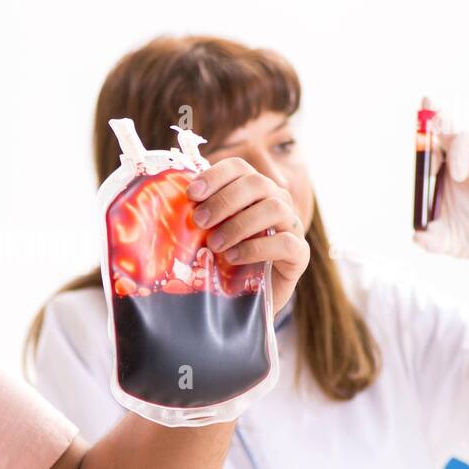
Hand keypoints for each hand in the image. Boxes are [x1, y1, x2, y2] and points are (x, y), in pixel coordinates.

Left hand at [185, 156, 309, 315]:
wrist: (248, 300)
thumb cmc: (224, 261)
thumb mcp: (208, 235)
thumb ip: (197, 217)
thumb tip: (167, 201)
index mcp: (253, 190)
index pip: (238, 167)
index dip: (214, 176)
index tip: (191, 194)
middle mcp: (276, 201)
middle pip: (256, 183)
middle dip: (224, 200)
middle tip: (199, 222)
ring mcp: (292, 225)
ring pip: (274, 208)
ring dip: (239, 224)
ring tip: (215, 244)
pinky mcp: (300, 254)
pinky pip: (285, 242)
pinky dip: (256, 248)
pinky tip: (234, 258)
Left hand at [412, 100, 468, 297]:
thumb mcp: (448, 243)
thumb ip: (431, 240)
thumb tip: (417, 236)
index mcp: (441, 177)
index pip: (428, 148)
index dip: (421, 131)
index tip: (415, 119)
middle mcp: (460, 164)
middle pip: (446, 132)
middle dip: (436, 116)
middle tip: (428, 107)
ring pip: (468, 137)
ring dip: (457, 150)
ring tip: (457, 176)